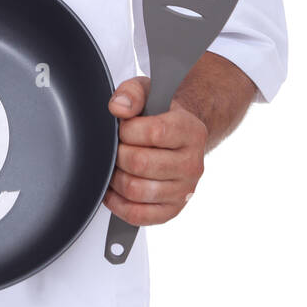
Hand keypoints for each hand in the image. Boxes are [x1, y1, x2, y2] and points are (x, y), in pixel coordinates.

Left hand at [102, 76, 205, 226]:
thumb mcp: (148, 91)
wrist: (180, 137)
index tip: (123, 127)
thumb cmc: (160, 114)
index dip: (128, 130)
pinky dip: (118, 204)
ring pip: (136, 191)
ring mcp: (185, 190)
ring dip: (115, 178)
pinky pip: (138, 215)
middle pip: (141, 164)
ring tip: (114, 165)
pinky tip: (113, 189)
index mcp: (190, 131)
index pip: (154, 133)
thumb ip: (131, 92)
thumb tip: (118, 108)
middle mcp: (192, 163)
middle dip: (118, 154)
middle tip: (116, 147)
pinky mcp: (173, 210)